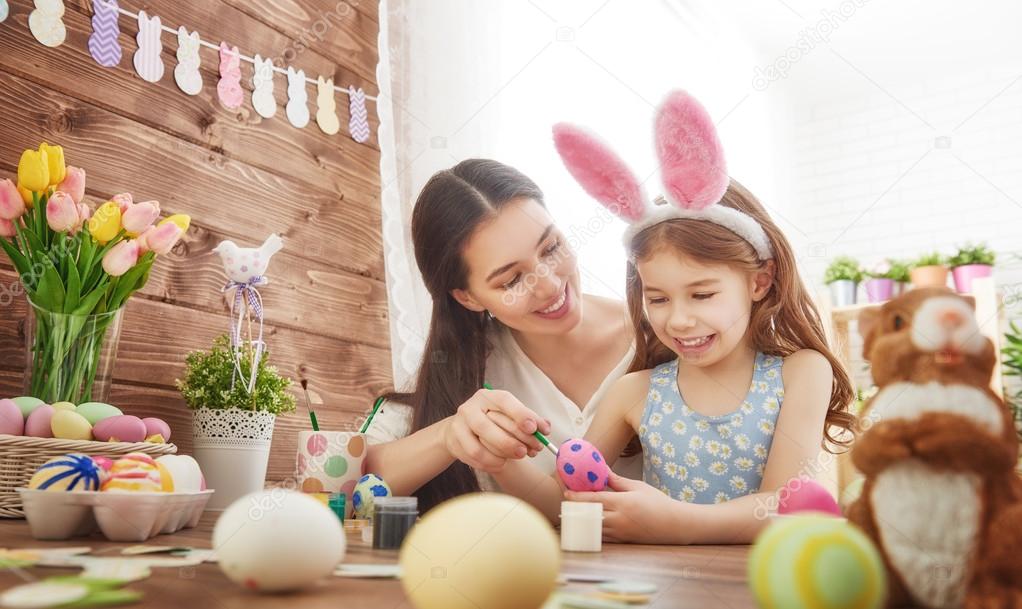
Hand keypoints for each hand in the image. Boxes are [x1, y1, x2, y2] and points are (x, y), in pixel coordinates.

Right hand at [442, 388, 550, 473]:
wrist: (460, 430)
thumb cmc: (492, 421)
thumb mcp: (508, 415)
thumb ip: (528, 420)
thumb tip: (546, 427)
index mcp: (487, 397)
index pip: (504, 401)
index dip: (520, 414)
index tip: (534, 428)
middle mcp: (470, 408)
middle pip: (487, 427)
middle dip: (509, 442)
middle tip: (525, 452)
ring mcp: (459, 426)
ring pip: (478, 448)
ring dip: (498, 457)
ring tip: (513, 460)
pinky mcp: (454, 442)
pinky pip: (472, 459)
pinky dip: (489, 464)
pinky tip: (500, 464)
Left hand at [565, 472, 684, 543]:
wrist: (674, 524)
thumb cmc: (657, 503)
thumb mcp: (637, 487)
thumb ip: (617, 481)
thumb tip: (602, 469)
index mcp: (622, 503)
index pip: (593, 499)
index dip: (577, 496)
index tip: (566, 492)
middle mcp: (618, 519)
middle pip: (589, 514)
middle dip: (576, 509)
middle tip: (567, 503)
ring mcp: (620, 532)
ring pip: (593, 527)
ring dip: (583, 520)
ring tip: (574, 513)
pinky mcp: (622, 541)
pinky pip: (602, 537)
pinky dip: (593, 530)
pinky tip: (589, 524)